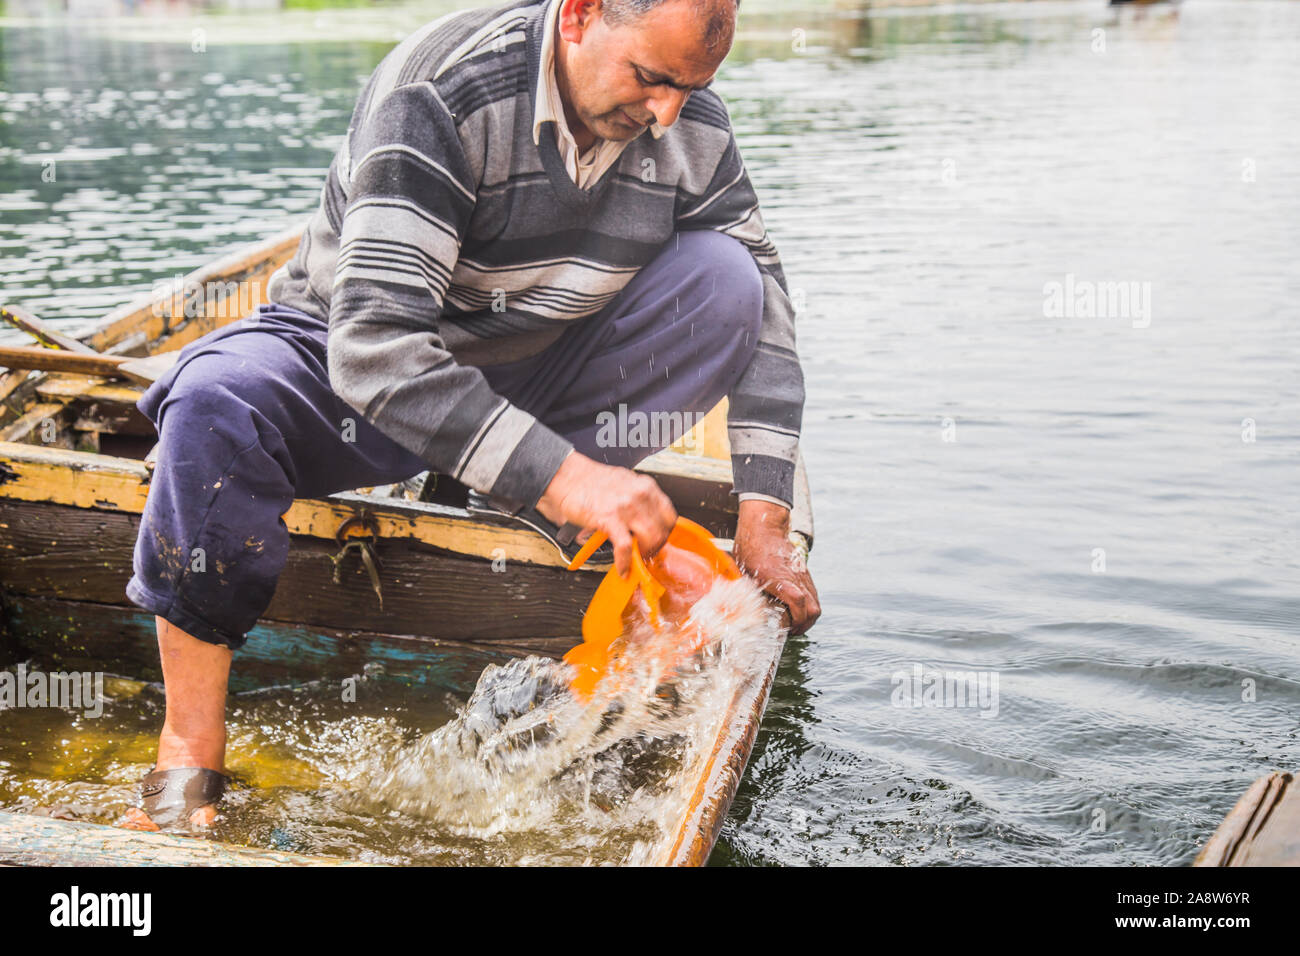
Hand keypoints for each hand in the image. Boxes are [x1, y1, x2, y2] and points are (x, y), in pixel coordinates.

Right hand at [537, 451, 676, 575]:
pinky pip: (625, 547)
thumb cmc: (592, 480)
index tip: (658, 539)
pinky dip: (624, 562)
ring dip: (643, 555)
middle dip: (656, 547)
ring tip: (635, 560)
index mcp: (646, 486)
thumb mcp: (625, 483)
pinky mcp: (609, 518)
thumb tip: (644, 520)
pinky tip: (622, 568)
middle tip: (645, 553)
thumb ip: (638, 501)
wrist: (568, 476)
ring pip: (650, 539)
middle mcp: (640, 495)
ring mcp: (627, 507)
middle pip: (663, 530)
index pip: (670, 516)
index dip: (665, 532)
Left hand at [732, 499, 820, 634]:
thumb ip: (743, 592)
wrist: (766, 529)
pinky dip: (808, 607)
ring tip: (795, 623)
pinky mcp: (805, 575)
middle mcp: (795, 578)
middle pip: (813, 609)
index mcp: (778, 578)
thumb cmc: (751, 549)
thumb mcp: (743, 571)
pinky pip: (813, 595)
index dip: (797, 620)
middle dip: (804, 625)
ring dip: (807, 618)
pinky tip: (796, 609)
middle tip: (791, 631)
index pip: (798, 601)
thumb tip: (733, 611)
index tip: (789, 628)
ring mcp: (803, 576)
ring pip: (816, 604)